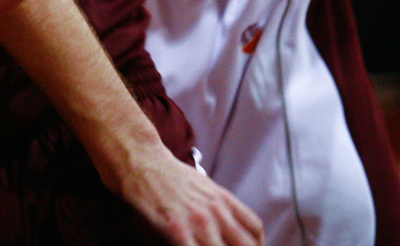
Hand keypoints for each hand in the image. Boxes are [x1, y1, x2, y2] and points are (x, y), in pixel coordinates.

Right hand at [113, 148, 263, 245]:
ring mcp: (198, 221)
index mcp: (223, 199)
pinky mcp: (177, 228)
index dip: (257, 245)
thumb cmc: (167, 174)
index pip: (254, 228)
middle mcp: (216, 211)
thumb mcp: (202, 185)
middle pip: (245, 245)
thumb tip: (225, 227)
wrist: (142, 160)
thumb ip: (218, 206)